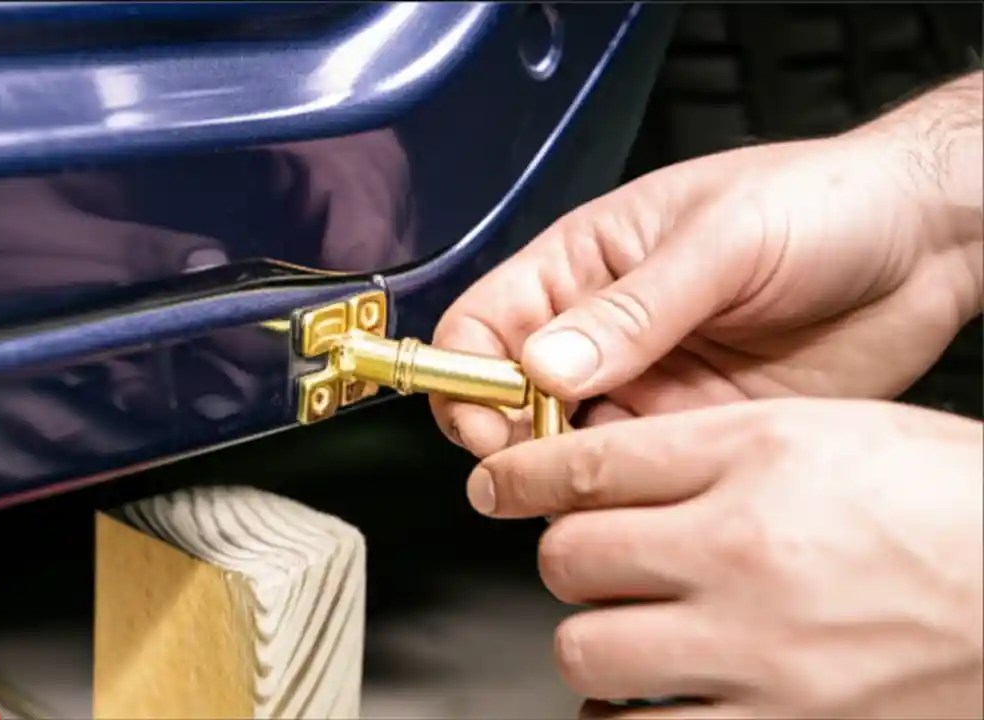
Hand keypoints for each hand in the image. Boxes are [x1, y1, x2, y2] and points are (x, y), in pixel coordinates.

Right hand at [431, 73, 982, 457]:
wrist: (927, 246)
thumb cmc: (820, 205)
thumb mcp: (721, 242)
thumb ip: (631, 308)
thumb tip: (542, 366)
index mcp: (583, 266)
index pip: (482, 325)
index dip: (467, 376)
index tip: (490, 420)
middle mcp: (600, 332)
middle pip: (508, 399)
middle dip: (509, 438)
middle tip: (541, 468)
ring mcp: (644, 386)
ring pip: (565, 447)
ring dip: (566, 476)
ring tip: (596, 489)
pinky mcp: (692, 431)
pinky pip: (634, 473)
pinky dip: (624, 495)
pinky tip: (644, 495)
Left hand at [466, 398, 982, 718]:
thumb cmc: (950, 505)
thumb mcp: (829, 435)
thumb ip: (709, 449)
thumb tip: (605, 471)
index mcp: (761, 458)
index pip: (591, 463)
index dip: (518, 475)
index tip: (495, 486)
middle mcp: (749, 552)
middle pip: (570, 558)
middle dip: (568, 558)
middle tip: (599, 562)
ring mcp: (763, 654)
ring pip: (588, 652)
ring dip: (593, 641)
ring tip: (630, 632)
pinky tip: (651, 700)